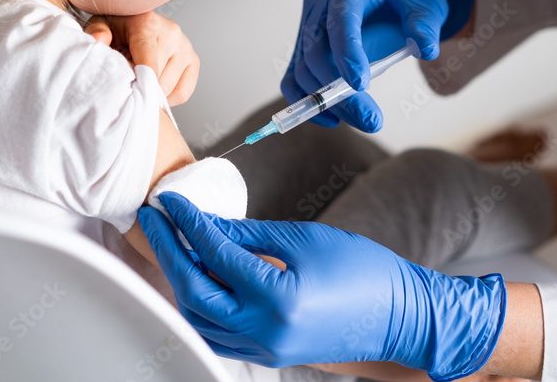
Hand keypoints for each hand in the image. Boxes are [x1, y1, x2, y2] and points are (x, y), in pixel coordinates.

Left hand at [85, 12, 199, 105]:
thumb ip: (96, 32)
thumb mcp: (100, 25)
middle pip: (157, 79)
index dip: (139, 83)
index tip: (130, 94)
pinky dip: (168, 98)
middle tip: (127, 81)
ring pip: (169, 88)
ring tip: (140, 80)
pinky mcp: (193, 60)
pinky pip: (183, 92)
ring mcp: (185, 47)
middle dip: (140, 86)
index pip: (148, 61)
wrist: (134, 20)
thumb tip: (100, 40)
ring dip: (152, 92)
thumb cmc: (116, 27)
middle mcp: (172, 33)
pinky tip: (154, 87)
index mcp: (148, 24)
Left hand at [138, 193, 504, 379]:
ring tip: (172, 244)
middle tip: (154, 220)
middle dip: (169, 252)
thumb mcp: (304, 239)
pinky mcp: (268, 354)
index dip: (187, 224)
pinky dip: (200, 306)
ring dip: (180, 280)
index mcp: (276, 299)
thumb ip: (250, 235)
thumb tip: (207, 224)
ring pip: (200, 319)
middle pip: (194, 292)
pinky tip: (197, 277)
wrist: (402, 316)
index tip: (171, 202)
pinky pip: (218, 334)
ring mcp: (265, 349)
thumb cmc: (364, 272)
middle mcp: (264, 332)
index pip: (214, 256)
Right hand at [282, 0, 476, 131]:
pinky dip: (306, 99)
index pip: (339, 20)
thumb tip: (427, 49)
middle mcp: (319, 1)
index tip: (360, 86)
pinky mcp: (303, 46)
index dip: (345, 54)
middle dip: (338, 91)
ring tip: (366, 121)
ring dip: (328, 102)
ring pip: (303, 69)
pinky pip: (294, 76)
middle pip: (316, 51)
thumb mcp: (426, 5)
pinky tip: (332, 119)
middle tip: (371, 120)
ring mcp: (307, 24)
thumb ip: (425, 26)